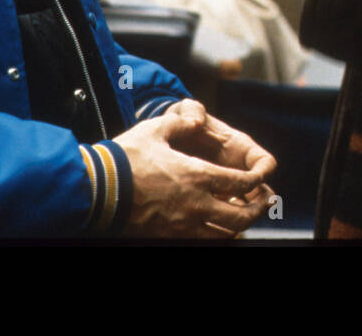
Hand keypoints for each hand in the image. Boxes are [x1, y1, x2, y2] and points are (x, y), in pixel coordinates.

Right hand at [114, 99, 275, 237]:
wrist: (97, 190)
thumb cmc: (126, 158)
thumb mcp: (155, 130)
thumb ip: (181, 121)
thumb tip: (197, 118)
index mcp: (198, 176)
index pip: (241, 182)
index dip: (258, 180)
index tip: (264, 178)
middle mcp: (196, 204)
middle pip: (240, 215)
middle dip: (257, 209)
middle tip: (265, 202)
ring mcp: (182, 225)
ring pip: (223, 234)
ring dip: (239, 226)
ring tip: (245, 219)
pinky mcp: (167, 237)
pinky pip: (201, 243)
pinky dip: (215, 237)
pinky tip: (216, 230)